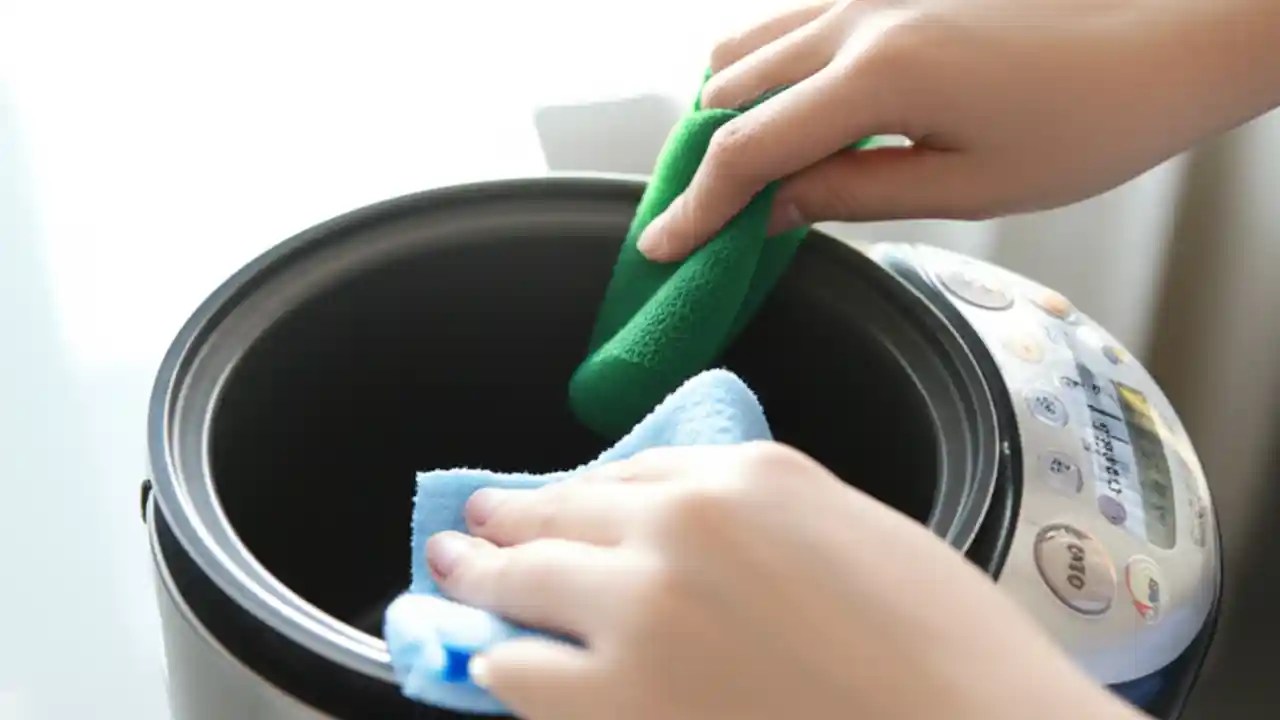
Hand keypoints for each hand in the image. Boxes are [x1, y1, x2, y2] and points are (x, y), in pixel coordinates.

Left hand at [426, 442, 1143, 719]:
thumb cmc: (942, 643)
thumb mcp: (852, 530)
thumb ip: (755, 512)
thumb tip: (681, 522)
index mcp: (743, 476)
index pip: (623, 475)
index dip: (573, 491)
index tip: (539, 498)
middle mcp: (676, 531)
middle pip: (553, 517)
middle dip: (498, 524)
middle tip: (462, 531)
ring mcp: (639, 617)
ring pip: (519, 591)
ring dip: (482, 590)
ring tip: (452, 587)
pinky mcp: (620, 706)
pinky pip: (522, 679)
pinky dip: (501, 667)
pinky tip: (488, 666)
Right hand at [637, 0, 1279, 261]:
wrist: (1166, 36)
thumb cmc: (1091, 118)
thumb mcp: (968, 186)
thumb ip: (853, 193)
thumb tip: (774, 210)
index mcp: (881, 74)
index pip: (749, 148)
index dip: (696, 207)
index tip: (661, 247)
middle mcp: (859, 17)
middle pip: (727, 92)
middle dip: (699, 165)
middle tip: (694, 224)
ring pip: (744, 47)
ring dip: (720, 115)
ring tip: (728, 178)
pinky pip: (784, 24)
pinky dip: (756, 73)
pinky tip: (774, 116)